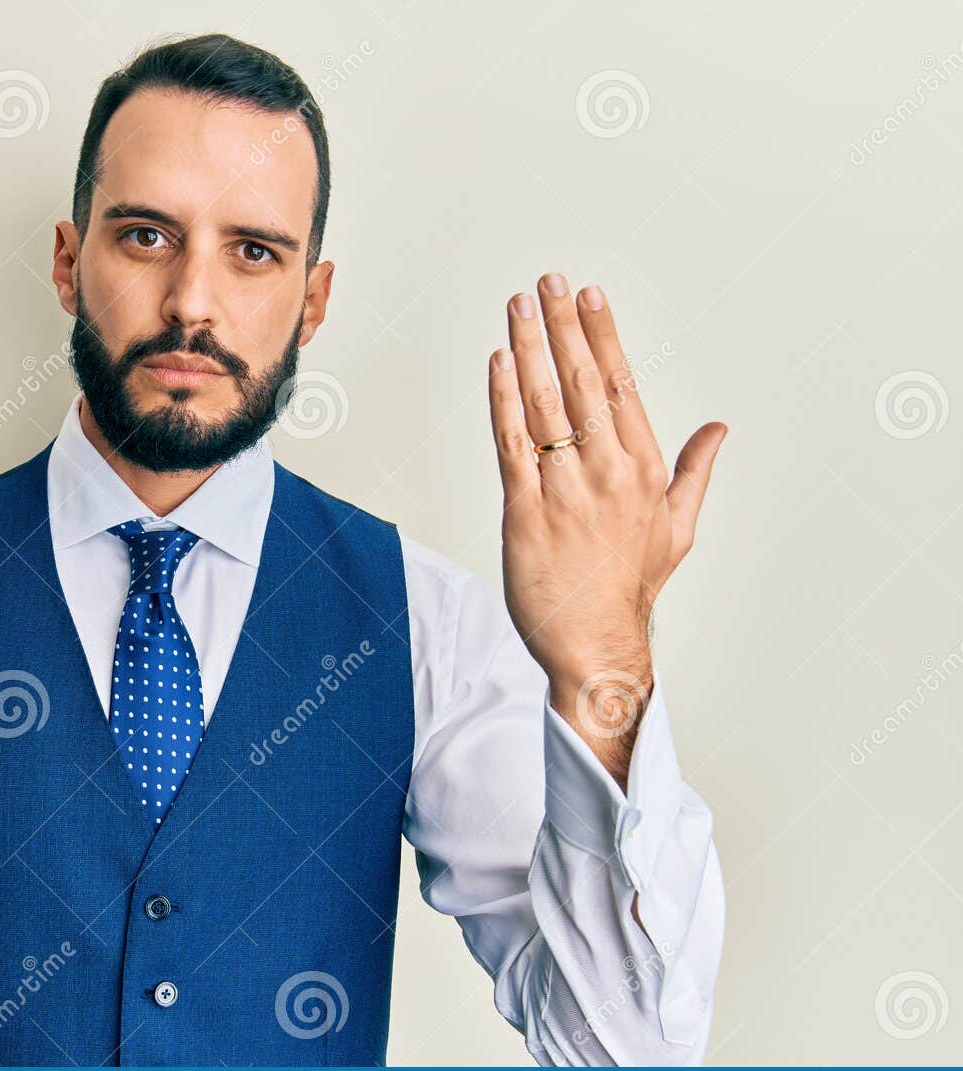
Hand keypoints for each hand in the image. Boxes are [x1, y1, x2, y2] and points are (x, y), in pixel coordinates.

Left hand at [487, 273, 725, 779]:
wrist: (594, 644)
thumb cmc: (630, 587)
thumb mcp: (678, 528)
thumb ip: (695, 470)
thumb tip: (718, 428)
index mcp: (644, 470)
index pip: (622, 386)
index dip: (604, 336)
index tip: (591, 296)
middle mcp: (607, 473)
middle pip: (582, 383)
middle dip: (563, 326)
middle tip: (548, 281)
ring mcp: (564, 490)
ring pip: (544, 405)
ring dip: (528, 349)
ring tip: (517, 307)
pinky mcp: (523, 512)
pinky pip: (510, 444)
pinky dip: (503, 400)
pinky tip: (497, 364)